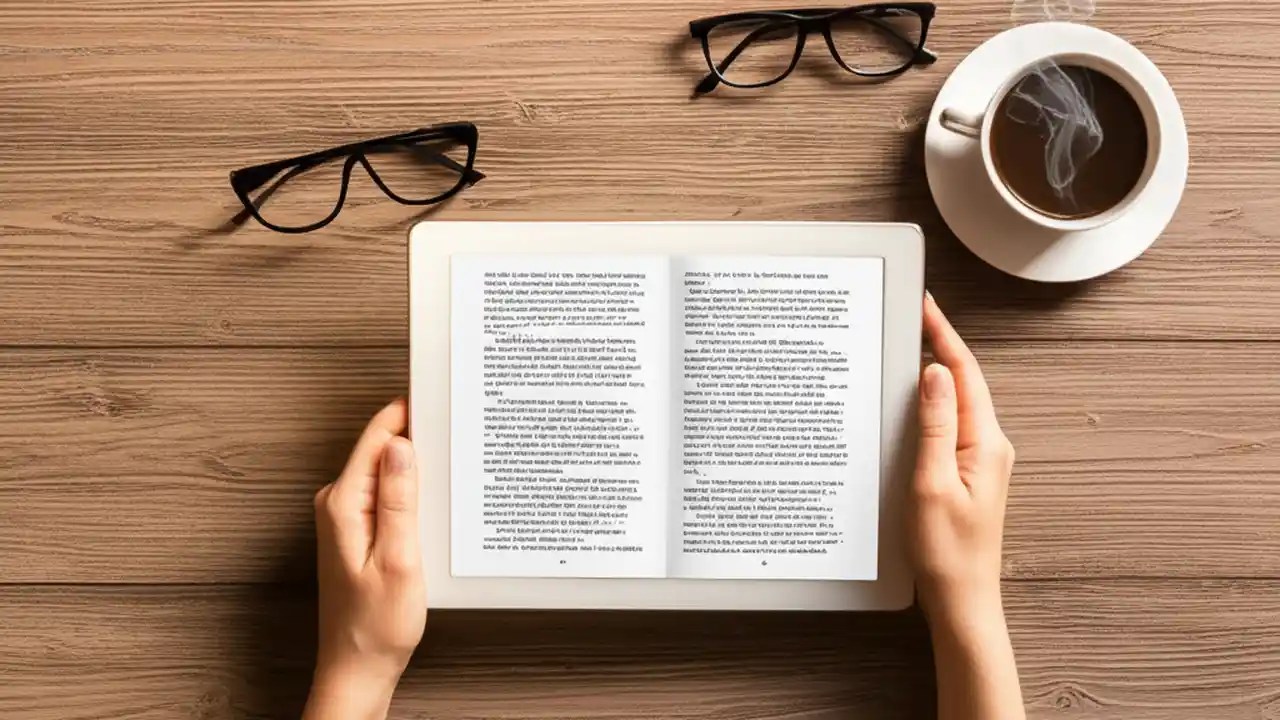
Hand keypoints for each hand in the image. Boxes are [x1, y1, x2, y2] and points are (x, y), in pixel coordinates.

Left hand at [304, 398, 425, 719]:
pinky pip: (388, 494)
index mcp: (344, 504)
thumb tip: (402, 445)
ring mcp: (347, 517)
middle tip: (460, 432)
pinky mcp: (359, 531)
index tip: (442, 398)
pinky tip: (436, 501)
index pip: (378, 436)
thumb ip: (399, 499)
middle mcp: (338, 503)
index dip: (411, 412)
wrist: (358, 669)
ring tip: (454, 464)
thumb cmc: (376, 626)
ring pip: (389, 472)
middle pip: (384, 449)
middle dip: (421, 438)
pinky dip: (413, 491)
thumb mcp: (399, 559)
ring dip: (419, 467)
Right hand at [908, 294, 1015, 623]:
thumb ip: (935, 425)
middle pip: (962, 380)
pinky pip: (948, 424)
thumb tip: (936, 372)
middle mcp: (989, 446)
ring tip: (906, 345)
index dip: (943, 335)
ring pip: (955, 401)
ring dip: (932, 372)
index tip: (925, 304)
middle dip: (937, 343)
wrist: (963, 600)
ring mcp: (980, 460)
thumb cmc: (946, 552)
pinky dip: (928, 404)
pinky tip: (910, 401)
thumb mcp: (931, 484)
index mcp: (985, 443)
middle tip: (910, 314)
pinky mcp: (967, 473)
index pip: (963, 373)